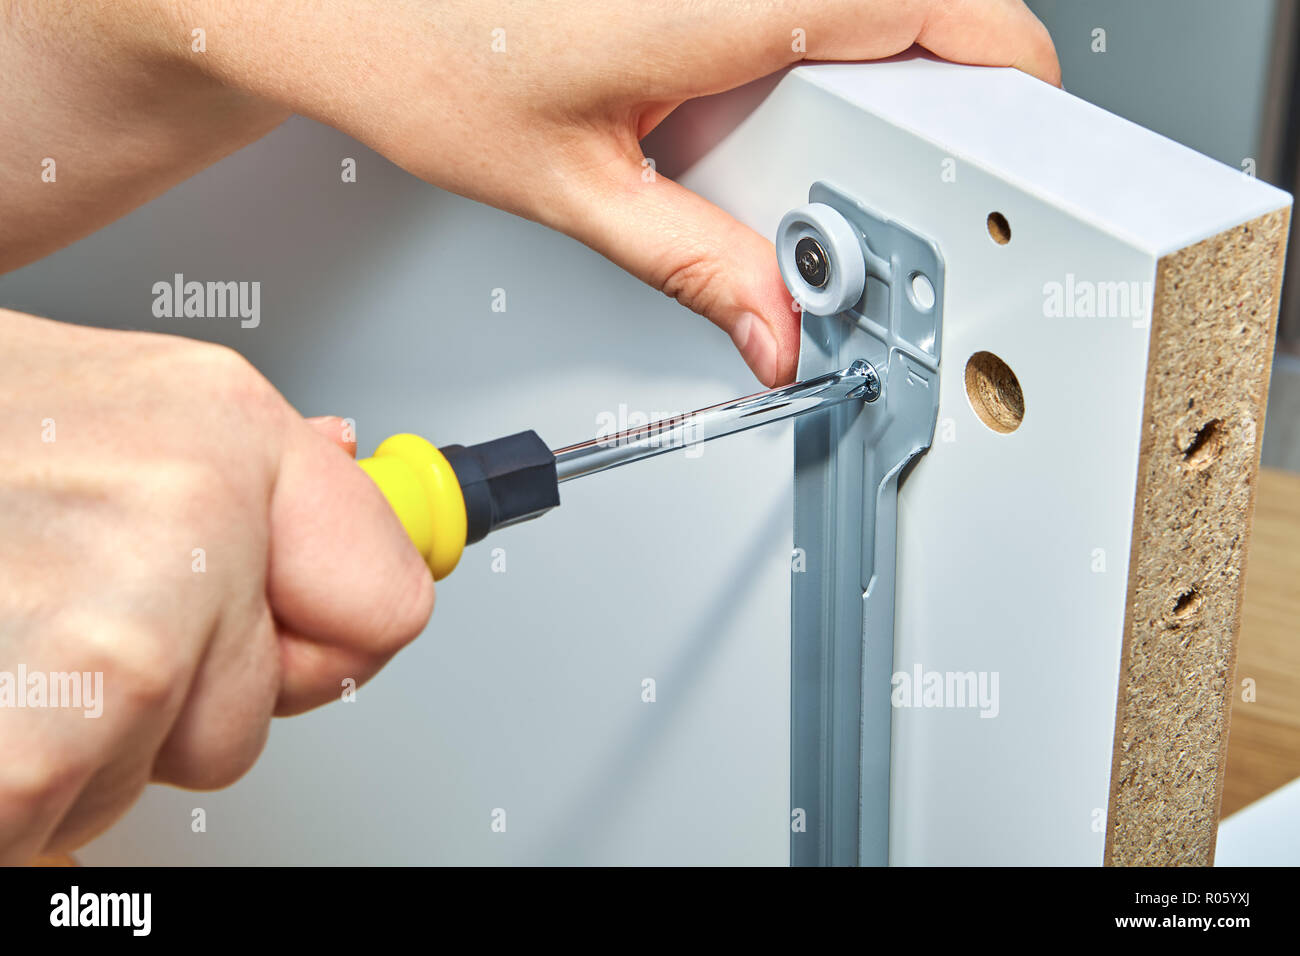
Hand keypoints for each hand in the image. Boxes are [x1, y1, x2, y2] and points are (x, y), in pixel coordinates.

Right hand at [0, 312, 432, 860]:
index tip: (279, 623)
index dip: (320, 631)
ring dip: (77, 732)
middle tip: (52, 609)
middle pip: (258, 709)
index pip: (386, 603)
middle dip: (171, 688)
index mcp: (219, 434)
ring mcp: (110, 656)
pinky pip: (67, 815)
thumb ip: (241, 462)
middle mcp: (185, 530)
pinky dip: (12, 784)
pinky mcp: (28, 763)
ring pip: (156, 768)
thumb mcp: (102, 400)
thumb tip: (353, 483)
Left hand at [160, 0, 1058, 385]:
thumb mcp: (576, 192)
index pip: (934, 11)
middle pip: (911, 9)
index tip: (1028, 132)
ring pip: (855, 11)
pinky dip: (802, 68)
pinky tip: (732, 119)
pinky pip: (795, 15)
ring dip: (859, 88)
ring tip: (784, 163)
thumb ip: (694, 265)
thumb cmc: (426, 56)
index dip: (1005, 69)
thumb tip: (771, 328)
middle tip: (879, 192)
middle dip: (928, 101)